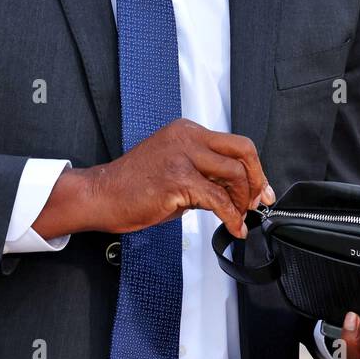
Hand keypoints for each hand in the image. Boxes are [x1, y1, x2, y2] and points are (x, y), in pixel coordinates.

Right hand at [84, 118, 273, 238]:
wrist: (100, 195)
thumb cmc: (131, 185)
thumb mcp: (173, 167)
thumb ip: (202, 172)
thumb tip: (232, 190)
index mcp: (187, 131)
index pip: (235, 143)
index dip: (254, 168)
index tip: (260, 188)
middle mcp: (187, 138)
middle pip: (243, 150)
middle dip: (257, 179)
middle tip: (256, 202)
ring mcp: (182, 157)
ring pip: (234, 174)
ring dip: (243, 202)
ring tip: (240, 218)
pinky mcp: (177, 180)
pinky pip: (217, 199)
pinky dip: (231, 217)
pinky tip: (232, 227)